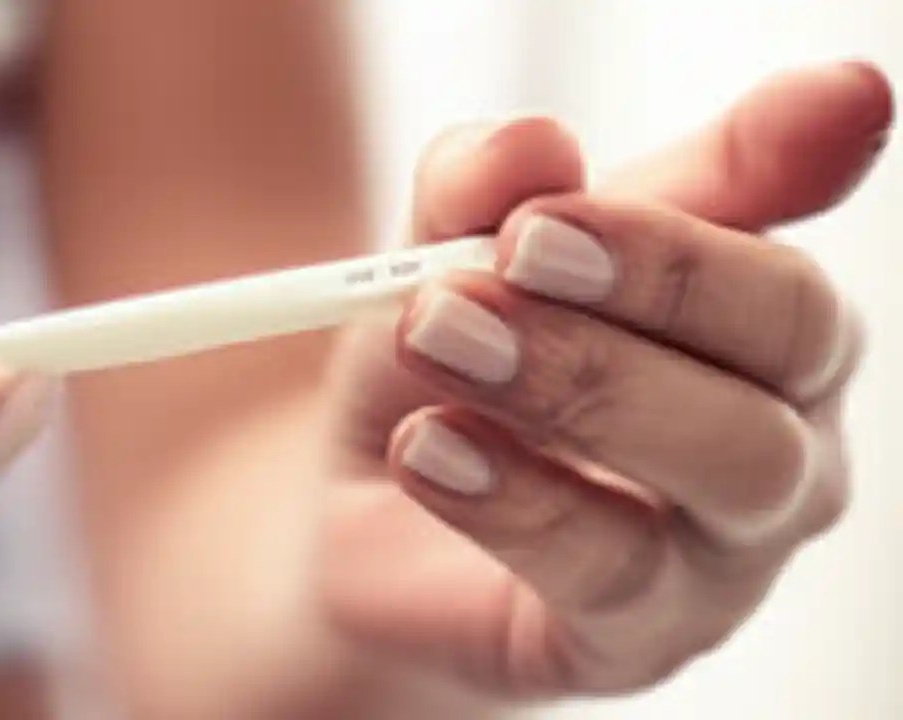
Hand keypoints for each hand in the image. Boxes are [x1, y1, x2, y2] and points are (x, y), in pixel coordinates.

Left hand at [322, 62, 890, 696]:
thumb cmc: (453, 361)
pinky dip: (512, 496)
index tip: (543, 209)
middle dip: (647, 286)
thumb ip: (488, 187)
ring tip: (437, 333)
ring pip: (730, 460)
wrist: (375, 503)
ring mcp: (727, 549)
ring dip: (579, 381)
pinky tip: (424, 445)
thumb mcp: (456, 254)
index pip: (779, 265)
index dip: (677, 232)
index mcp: (760, 322)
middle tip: (502, 256)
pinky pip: (611, 569)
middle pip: (788, 347)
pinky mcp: (641, 635)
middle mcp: (782, 430)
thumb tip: (529, 141)